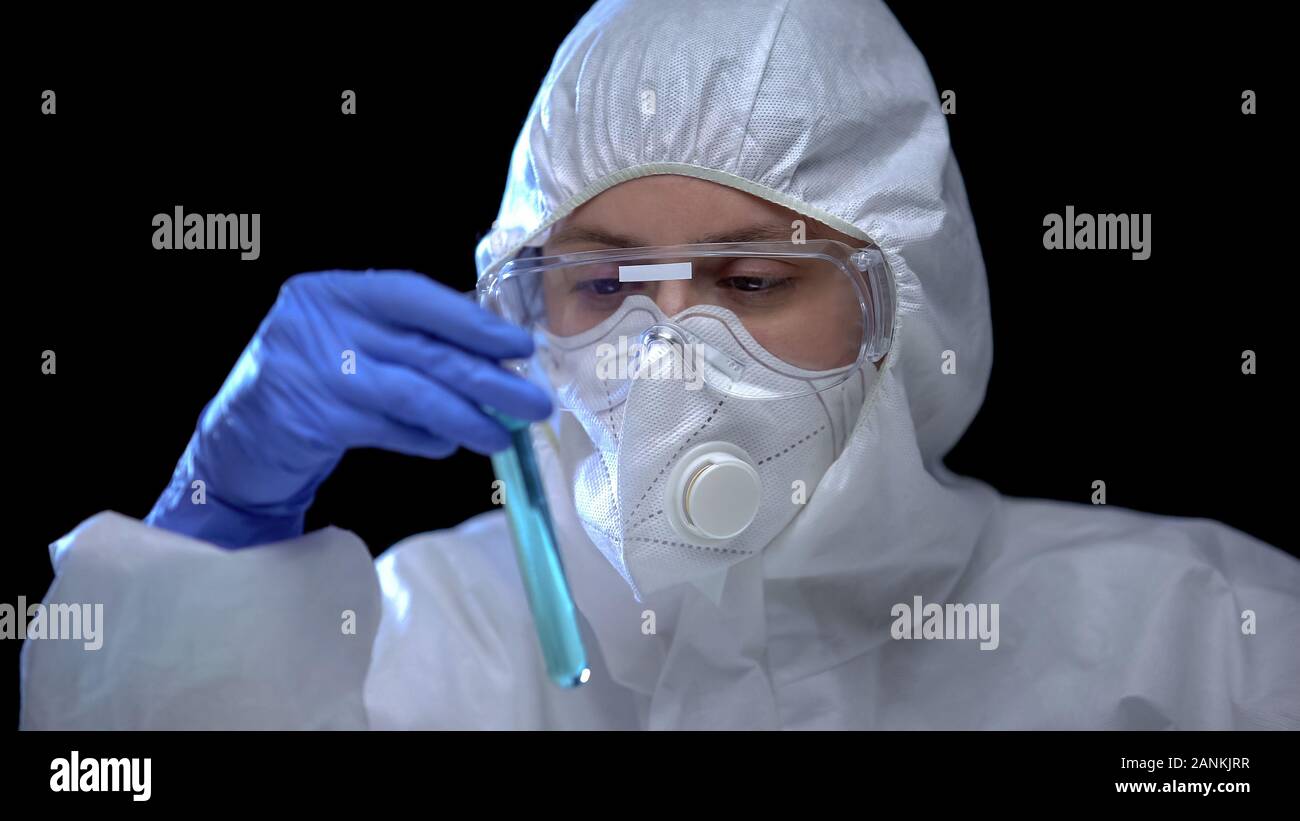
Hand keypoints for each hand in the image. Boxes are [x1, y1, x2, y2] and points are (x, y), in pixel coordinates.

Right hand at [145, 270, 550, 546]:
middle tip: (535, 401)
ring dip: (467, 417)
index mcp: (333, 292)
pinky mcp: (312, 421)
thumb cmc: (308, 384)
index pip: (414, 295)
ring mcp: (313, 371)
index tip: (518, 345)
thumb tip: (494, 357)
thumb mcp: (348, 343)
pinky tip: (449, 445)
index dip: (471, 321)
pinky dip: (425, 439)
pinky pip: (389, 428)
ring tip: (503, 435)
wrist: (234, 444)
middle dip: (489, 378)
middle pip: (425, 348)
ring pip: (413, 393)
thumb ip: (404, 340)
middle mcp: (321, 322)